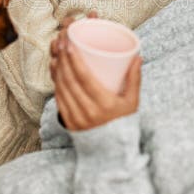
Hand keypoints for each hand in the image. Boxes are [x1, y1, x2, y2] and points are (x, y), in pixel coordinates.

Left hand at [49, 15, 139, 130]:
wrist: (112, 151)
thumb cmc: (124, 122)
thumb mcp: (132, 102)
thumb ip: (134, 79)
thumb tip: (137, 56)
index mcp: (104, 104)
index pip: (85, 79)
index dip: (75, 60)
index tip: (69, 45)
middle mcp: (88, 111)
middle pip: (70, 80)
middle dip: (63, 58)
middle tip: (61, 41)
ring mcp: (76, 118)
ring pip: (62, 88)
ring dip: (58, 68)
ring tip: (57, 51)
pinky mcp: (69, 122)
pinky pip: (59, 98)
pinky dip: (56, 81)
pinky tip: (56, 69)